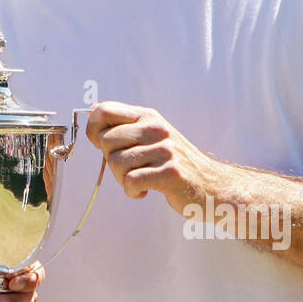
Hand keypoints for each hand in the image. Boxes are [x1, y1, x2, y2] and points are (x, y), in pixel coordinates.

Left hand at [86, 101, 217, 211]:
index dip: (93, 129)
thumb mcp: (152, 135)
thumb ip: (125, 124)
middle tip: (129, 169)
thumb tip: (92, 110)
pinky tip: (145, 191)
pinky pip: (131, 181)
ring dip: (123, 179)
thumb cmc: (173, 162)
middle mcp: (156, 129)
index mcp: (148, 117)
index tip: (99, 145)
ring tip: (141, 180)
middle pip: (106, 141)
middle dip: (110, 161)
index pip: (104, 110)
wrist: (210, 185)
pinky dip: (133, 191)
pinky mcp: (170, 173)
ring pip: (116, 163)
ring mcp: (165, 150)